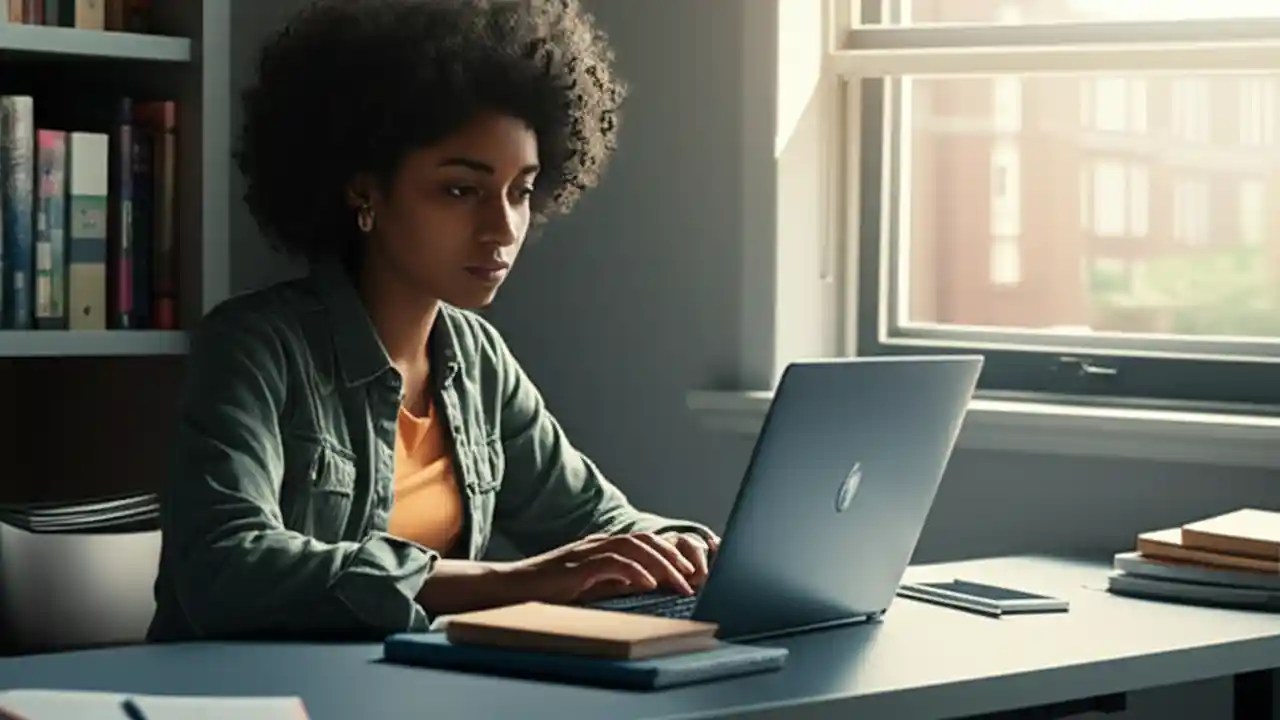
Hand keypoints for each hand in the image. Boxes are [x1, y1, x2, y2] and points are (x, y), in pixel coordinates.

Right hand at [513, 532, 710, 604]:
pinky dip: (635, 571)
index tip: (689, 574)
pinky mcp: (578, 565)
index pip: (644, 542)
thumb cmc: (549, 590)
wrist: (512, 587)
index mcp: (603, 546)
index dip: (669, 554)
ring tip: (678, 582)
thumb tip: (648, 586)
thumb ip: (616, 581)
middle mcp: (598, 543)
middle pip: (645, 541)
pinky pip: (613, 562)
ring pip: (635, 547)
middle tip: (692, 579)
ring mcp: (588, 551)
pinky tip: (649, 584)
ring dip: (661, 565)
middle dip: (672, 558)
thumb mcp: (590, 585)